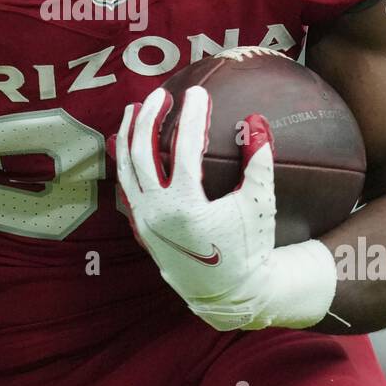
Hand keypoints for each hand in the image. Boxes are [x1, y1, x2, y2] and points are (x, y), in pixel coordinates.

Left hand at [114, 84, 336, 330]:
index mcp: (185, 206)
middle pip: (142, 152)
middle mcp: (156, 212)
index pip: (183, 147)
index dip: (191, 116)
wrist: (228, 293)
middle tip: (162, 94)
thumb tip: (255, 119)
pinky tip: (129, 144)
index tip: (198, 92)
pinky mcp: (141, 227)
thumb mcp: (260, 205)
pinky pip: (126, 187)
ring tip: (135, 108)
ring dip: (128, 135)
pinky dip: (125, 162)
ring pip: (125, 169)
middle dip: (150, 117)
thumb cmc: (249, 248)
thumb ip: (259, 162)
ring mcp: (143, 220)